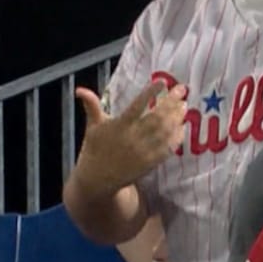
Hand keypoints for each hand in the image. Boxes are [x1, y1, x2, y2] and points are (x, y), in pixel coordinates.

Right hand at [73, 80, 187, 188]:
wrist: (97, 179)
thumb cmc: (95, 149)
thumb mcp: (92, 127)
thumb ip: (91, 106)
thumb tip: (79, 89)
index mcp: (119, 126)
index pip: (137, 105)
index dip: (150, 93)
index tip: (162, 82)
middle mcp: (133, 137)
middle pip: (157, 117)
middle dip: (171, 102)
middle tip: (182, 90)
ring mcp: (144, 150)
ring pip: (165, 131)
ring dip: (177, 117)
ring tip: (184, 105)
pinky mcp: (151, 162)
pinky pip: (168, 147)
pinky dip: (177, 136)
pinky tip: (182, 126)